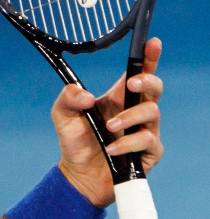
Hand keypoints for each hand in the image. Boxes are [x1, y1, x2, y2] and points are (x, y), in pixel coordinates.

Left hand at [52, 37, 163, 208]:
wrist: (78, 176)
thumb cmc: (76, 143)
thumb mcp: (63, 116)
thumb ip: (68, 98)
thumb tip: (86, 95)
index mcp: (118, 98)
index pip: (139, 72)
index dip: (148, 57)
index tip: (152, 43)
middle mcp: (135, 111)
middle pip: (154, 87)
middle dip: (146, 81)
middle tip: (130, 85)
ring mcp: (145, 130)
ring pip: (152, 113)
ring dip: (130, 117)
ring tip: (109, 128)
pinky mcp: (149, 152)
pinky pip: (147, 141)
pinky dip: (128, 144)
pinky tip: (111, 149)